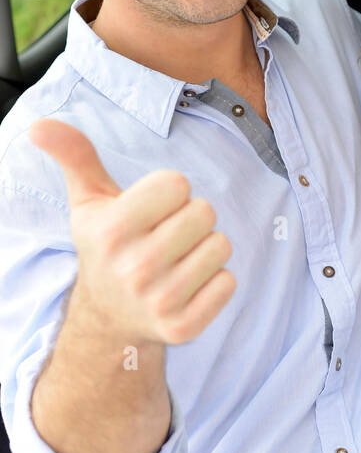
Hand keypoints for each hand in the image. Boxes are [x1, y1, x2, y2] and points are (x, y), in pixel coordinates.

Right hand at [28, 119, 235, 346]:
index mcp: (111, 231)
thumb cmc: (106, 246)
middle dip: (189, 219)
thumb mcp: (89, 201)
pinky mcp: (183, 327)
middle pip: (204, 211)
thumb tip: (39, 125)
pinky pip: (228, 282)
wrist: (109, 318)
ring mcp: (159, 302)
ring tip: (176, 261)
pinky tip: (187, 287)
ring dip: (204, 248)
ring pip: (220, 245)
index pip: (177, 183)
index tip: (152, 211)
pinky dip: (214, 281)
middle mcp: (134, 269)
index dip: (169, 192)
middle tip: (165, 237)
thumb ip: (74, 155)